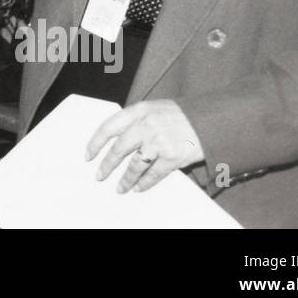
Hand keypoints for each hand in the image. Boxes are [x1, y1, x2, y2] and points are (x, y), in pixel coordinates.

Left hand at [85, 99, 204, 192]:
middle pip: (119, 149)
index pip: (109, 126)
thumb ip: (136, 120)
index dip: (96, 142)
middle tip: (99, 176)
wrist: (209, 120)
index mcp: (139, 111)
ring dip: (126, 180)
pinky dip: (144, 183)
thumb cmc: (180, 114)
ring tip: (120, 188)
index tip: (88, 155)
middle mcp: (146, 126)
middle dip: (107, 165)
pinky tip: (138, 188)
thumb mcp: (154, 108)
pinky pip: (153, 175)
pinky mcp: (172, 157)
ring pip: (135, 166)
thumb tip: (116, 138)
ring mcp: (159, 142)